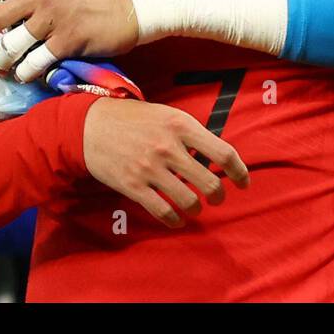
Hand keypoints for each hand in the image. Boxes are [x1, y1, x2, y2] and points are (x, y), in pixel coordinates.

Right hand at [82, 98, 249, 227]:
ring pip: (189, 201)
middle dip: (218, 196)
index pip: (224, 152)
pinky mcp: (133, 186)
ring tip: (195, 207)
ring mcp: (150, 168)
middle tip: (216, 198)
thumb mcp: (167, 114)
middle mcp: (169, 147)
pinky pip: (163, 212)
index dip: (239, 171)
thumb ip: (190, 133)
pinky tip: (177, 218)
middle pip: (209, 183)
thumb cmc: (133, 118)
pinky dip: (175, 220)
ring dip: (196, 209)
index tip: (243, 182)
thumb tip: (215, 155)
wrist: (91, 126)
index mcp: (181, 124)